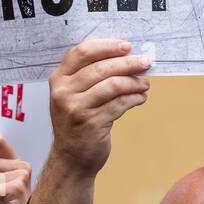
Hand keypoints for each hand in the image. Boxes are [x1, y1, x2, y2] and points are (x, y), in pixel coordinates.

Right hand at [46, 39, 150, 180]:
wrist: (71, 157)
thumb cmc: (77, 122)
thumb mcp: (74, 95)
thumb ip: (90, 76)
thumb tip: (126, 57)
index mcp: (59, 79)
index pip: (82, 52)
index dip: (106, 46)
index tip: (127, 46)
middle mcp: (64, 92)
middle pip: (101, 68)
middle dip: (127, 63)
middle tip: (145, 63)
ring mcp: (76, 108)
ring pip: (113, 85)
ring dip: (134, 82)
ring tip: (145, 84)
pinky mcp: (91, 123)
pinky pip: (120, 104)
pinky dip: (134, 98)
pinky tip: (140, 97)